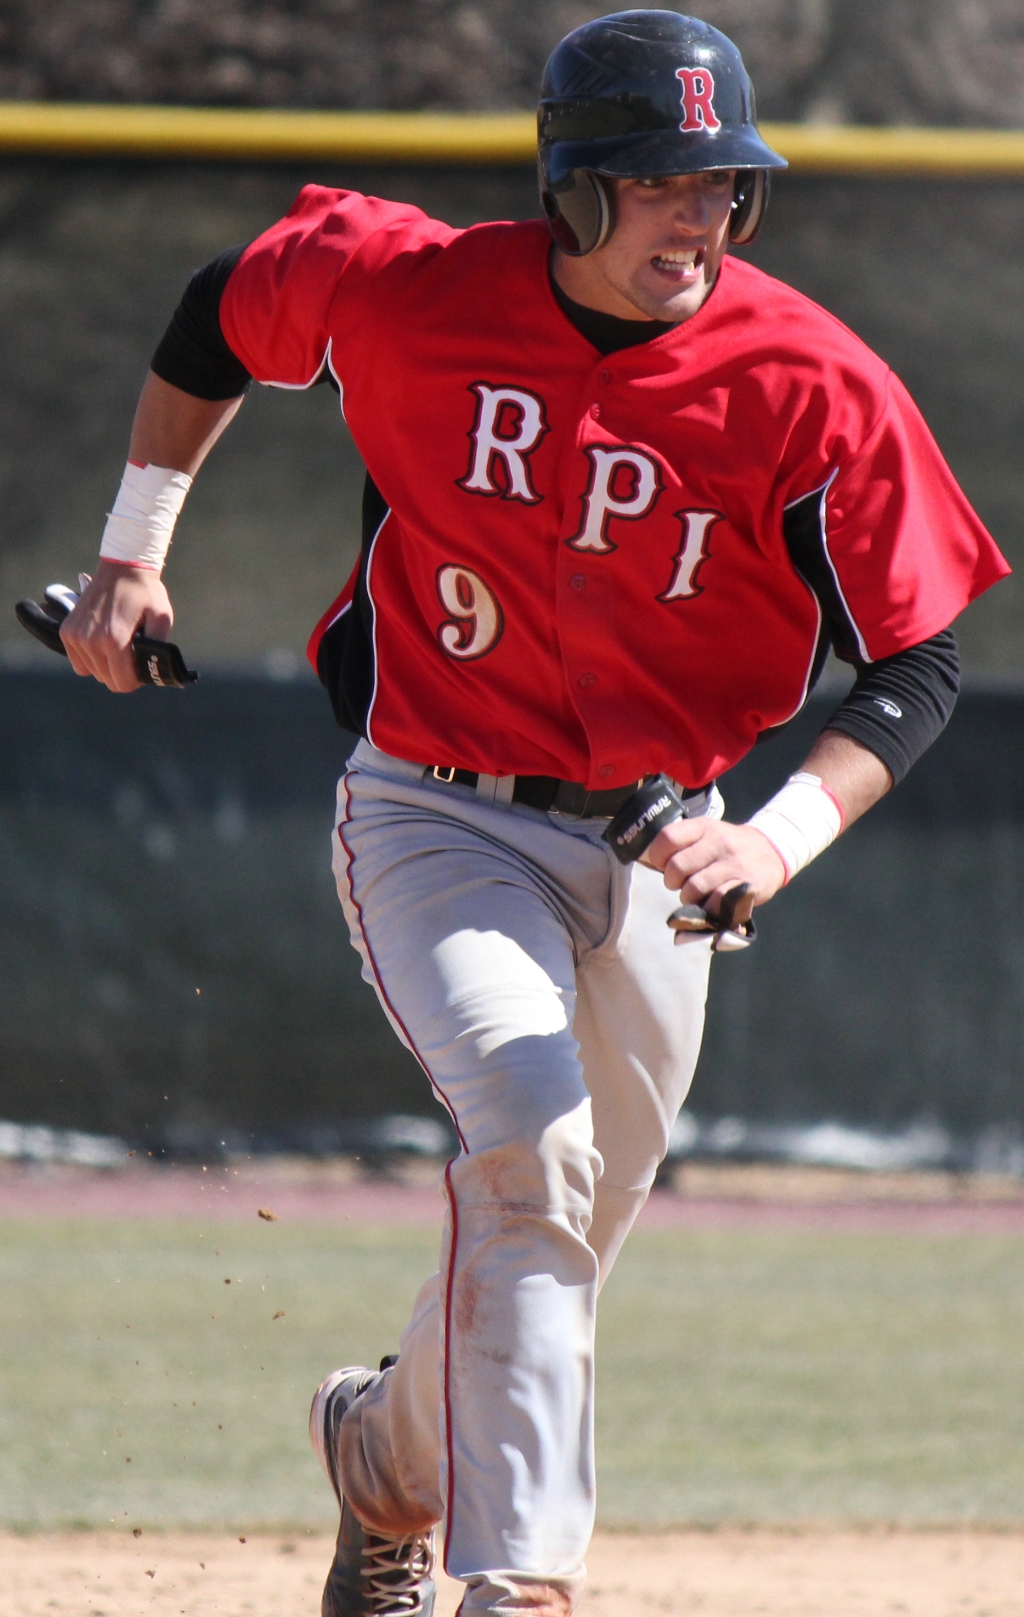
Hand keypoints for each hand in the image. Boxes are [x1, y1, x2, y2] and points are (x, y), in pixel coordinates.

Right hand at [61, 560, 172, 692]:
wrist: (123, 566)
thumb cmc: (145, 593)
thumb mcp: (162, 619)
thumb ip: (158, 649)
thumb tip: (153, 673)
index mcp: (114, 640)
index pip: (123, 683)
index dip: (136, 680)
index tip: (141, 668)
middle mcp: (91, 641)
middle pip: (108, 680)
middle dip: (122, 673)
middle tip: (132, 655)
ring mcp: (76, 636)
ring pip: (93, 673)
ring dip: (106, 666)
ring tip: (118, 646)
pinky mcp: (67, 631)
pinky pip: (78, 662)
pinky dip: (90, 659)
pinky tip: (102, 645)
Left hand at [642, 816, 786, 915]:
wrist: (772, 851)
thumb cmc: (728, 847)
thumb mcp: (707, 833)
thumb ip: (682, 843)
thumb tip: (649, 862)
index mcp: (703, 826)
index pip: (667, 838)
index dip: (657, 856)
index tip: (661, 865)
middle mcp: (718, 841)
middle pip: (677, 867)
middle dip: (672, 881)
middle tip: (680, 884)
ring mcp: (734, 863)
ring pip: (694, 887)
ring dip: (689, 898)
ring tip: (696, 895)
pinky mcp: (747, 884)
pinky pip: (716, 901)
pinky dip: (708, 908)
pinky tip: (712, 903)